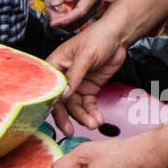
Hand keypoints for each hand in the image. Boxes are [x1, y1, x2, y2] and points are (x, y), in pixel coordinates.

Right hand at [46, 21, 126, 135]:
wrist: (118, 36)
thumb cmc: (98, 38)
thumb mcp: (85, 55)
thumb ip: (74, 76)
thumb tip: (62, 96)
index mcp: (55, 67)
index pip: (49, 90)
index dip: (51, 105)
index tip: (55, 118)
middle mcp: (63, 78)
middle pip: (61, 103)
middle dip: (67, 118)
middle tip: (70, 131)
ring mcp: (76, 85)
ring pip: (76, 107)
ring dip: (83, 117)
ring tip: (93, 124)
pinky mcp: (89, 90)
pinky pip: (88, 105)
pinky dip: (93, 113)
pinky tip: (98, 120)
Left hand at [47, 0, 105, 27]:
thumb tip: (54, 4)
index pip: (80, 12)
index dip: (65, 20)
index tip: (53, 22)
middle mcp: (96, 2)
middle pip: (78, 20)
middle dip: (61, 20)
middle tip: (48, 11)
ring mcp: (93, 6)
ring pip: (77, 22)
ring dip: (63, 20)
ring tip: (51, 10)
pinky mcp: (88, 7)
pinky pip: (76, 18)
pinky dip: (66, 18)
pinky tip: (57, 12)